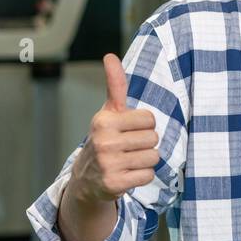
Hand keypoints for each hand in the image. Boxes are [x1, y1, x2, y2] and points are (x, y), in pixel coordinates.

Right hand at [75, 54, 159, 200]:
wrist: (87, 179)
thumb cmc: (105, 139)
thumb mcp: (108, 112)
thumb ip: (115, 85)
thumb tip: (110, 56)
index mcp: (104, 120)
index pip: (149, 118)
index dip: (144, 125)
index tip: (129, 130)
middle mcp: (104, 141)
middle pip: (153, 139)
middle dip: (146, 144)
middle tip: (128, 148)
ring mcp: (108, 164)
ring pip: (153, 158)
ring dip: (145, 161)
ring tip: (128, 161)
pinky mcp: (114, 184)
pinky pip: (148, 176)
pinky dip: (142, 176)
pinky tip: (127, 174)